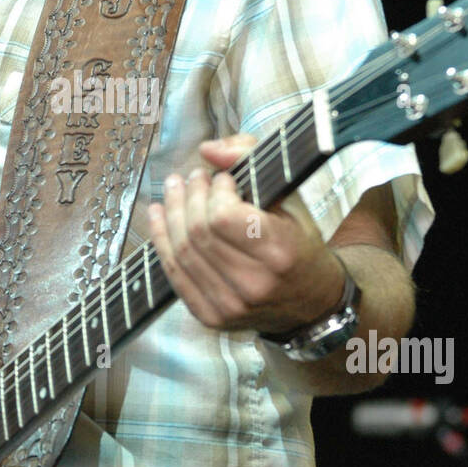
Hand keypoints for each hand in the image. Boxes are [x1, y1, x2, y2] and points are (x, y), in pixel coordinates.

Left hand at [147, 132, 344, 331]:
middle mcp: (253, 285)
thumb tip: (207, 149)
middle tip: (193, 178)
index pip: (223, 218)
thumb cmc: (299, 243)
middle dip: (189, 197)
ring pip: (182, 252)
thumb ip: (250, 159)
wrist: (310, 302)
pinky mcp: (210, 317)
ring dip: (171, 213)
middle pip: (198, 233)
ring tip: (174, 189)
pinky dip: (161, 240)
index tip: (223, 180)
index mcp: (280, 253)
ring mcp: (229, 306)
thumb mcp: (289, 197)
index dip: (215, 192)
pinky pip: (174, 274)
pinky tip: (158, 215)